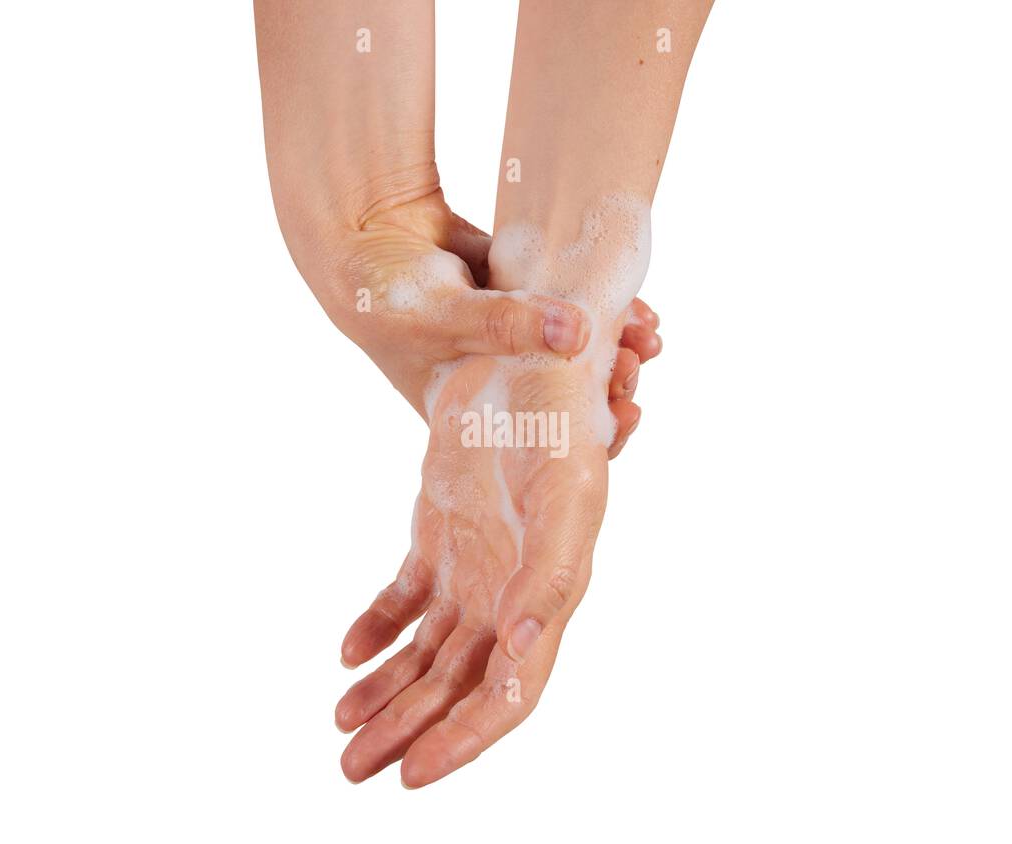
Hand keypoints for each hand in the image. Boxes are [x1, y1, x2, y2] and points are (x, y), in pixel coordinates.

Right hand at [300, 191, 660, 444]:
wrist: (363, 231)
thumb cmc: (383, 294)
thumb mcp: (440, 318)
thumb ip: (506, 323)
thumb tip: (579, 332)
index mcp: (474, 411)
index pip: (542, 443)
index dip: (590, 439)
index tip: (626, 416)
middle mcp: (499, 382)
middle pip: (570, 401)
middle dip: (612, 387)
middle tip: (635, 365)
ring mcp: (514, 340)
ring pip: (580, 357)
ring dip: (617, 349)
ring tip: (647, 335)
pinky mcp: (524, 298)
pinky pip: (575, 312)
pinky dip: (605, 311)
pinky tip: (639, 308)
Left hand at [335, 353, 609, 786]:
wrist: (523, 352)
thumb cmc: (554, 418)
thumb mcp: (564, 494)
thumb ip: (548, 577)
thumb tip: (519, 651)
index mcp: (550, 595)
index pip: (509, 693)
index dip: (464, 740)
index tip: (411, 775)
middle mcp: (515, 591)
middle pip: (460, 684)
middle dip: (410, 731)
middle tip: (351, 768)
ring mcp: (477, 564)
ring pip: (431, 649)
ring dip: (388, 692)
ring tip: (340, 727)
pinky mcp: (444, 534)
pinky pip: (408, 598)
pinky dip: (379, 629)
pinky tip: (348, 655)